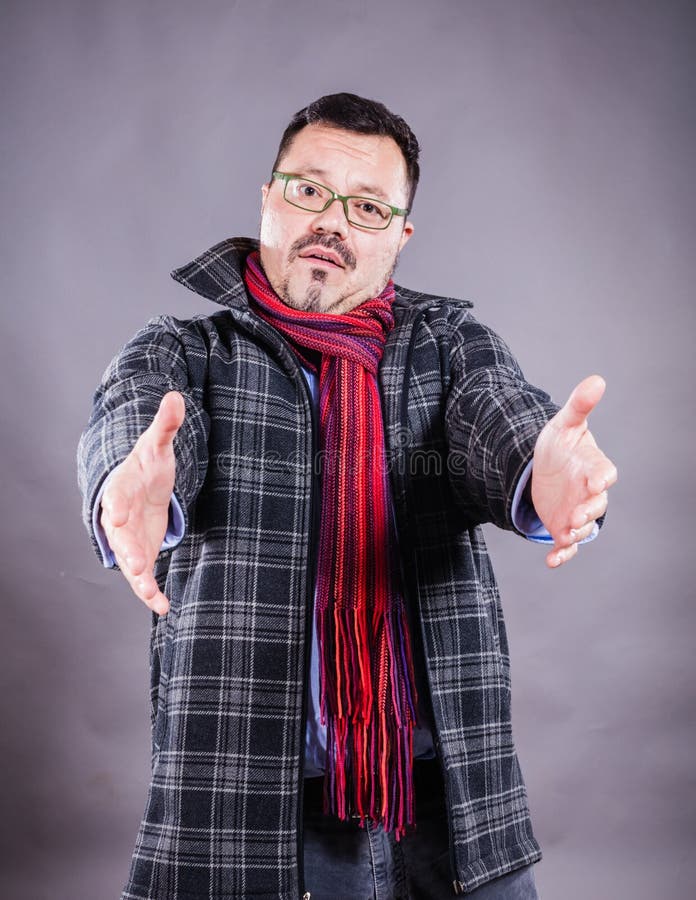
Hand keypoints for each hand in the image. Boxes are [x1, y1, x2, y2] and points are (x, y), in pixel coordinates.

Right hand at [99, 391, 185, 613]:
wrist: (138, 489)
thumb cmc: (146, 467)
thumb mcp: (156, 445)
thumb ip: (165, 425)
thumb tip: (177, 395)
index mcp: (120, 490)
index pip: (115, 498)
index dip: (115, 507)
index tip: (116, 515)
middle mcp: (119, 520)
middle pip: (120, 537)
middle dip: (128, 550)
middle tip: (137, 562)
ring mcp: (129, 541)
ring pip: (130, 562)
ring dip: (139, 578)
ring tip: (151, 593)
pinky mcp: (142, 555)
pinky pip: (143, 578)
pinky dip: (151, 593)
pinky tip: (165, 607)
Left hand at [531, 375, 617, 568]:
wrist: (542, 469)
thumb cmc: (559, 445)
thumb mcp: (564, 424)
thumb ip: (580, 406)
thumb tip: (597, 379)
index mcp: (594, 467)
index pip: (604, 473)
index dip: (602, 478)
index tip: (596, 481)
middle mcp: (589, 493)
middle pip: (597, 505)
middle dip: (588, 511)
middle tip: (575, 515)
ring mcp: (577, 512)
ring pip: (584, 528)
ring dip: (576, 534)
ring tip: (564, 535)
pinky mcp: (563, 527)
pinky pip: (568, 545)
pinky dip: (562, 555)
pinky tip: (551, 561)